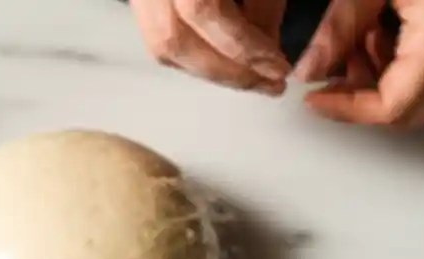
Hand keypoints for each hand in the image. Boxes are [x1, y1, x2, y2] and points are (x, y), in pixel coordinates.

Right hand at [132, 0, 290, 94]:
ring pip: (162, 45)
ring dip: (208, 70)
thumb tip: (268, 51)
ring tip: (249, 77)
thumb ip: (265, 1)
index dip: (242, 45)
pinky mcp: (145, 1)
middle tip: (266, 85)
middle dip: (225, 71)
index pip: (203, 10)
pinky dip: (193, 56)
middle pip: (174, 40)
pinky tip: (224, 60)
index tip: (278, 68)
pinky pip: (159, 37)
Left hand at [296, 0, 423, 125]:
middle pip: (412, 110)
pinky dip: (401, 66)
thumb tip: (307, 71)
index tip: (313, 98)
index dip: (347, 109)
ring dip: (380, 83)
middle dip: (363, 100)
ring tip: (350, 47)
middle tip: (326, 77)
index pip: (393, 106)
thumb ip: (336, 30)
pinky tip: (376, 36)